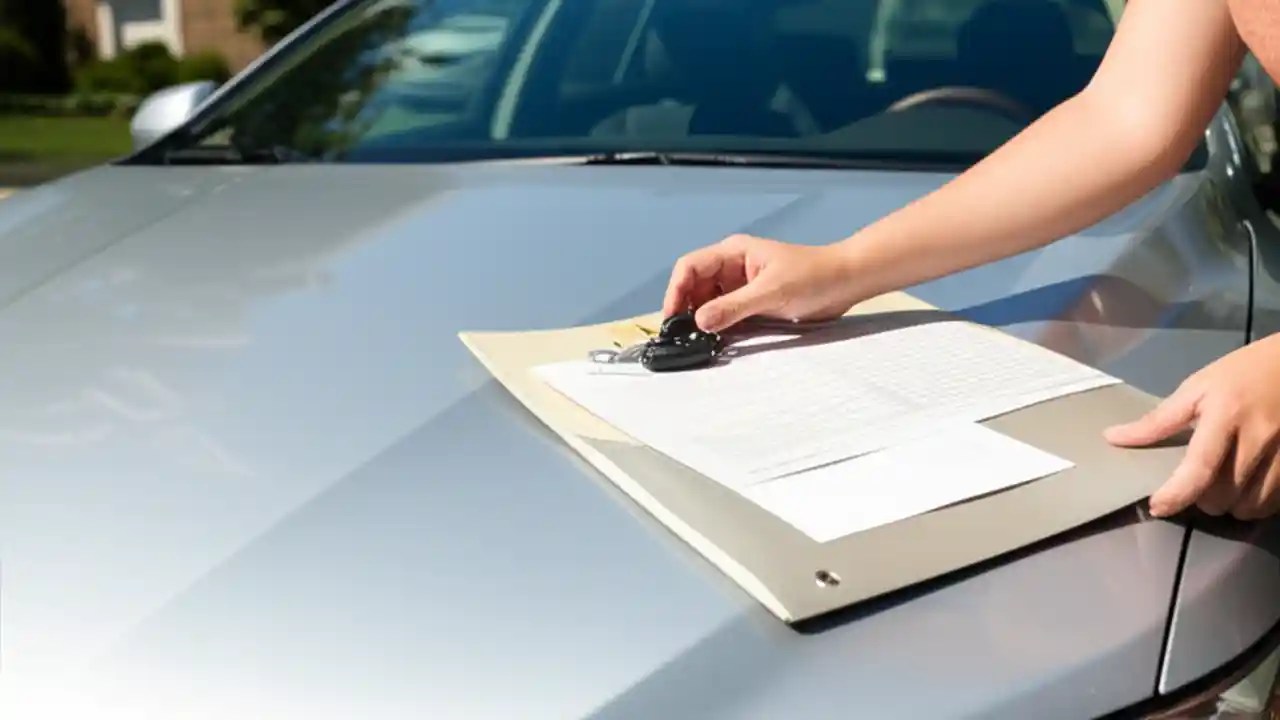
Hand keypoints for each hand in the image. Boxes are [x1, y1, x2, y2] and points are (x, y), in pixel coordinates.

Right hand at [663, 234, 862, 332]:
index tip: (672, 318)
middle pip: (695, 287)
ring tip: (698, 342)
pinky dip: (718, 328)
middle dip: (686, 309)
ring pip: (708, 303)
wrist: (846, 282)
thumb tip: (699, 322)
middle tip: (682, 337)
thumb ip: (734, 307)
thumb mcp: (771, 292)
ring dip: (702, 321)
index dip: (676, 291)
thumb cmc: (812, 277)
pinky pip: (725, 315)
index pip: (690, 267)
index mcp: (733, 253)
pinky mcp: (752, 304)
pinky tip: (716, 342)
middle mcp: (731, 268)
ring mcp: (741, 287)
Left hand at [1105, 333, 1279, 519]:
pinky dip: (1257, 503)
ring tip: (1223, 487)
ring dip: (1231, 505)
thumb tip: (1112, 437)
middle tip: (1196, 486)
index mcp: (1225, 416)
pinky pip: (1275, 502)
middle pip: (1224, 495)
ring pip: (1251, 505)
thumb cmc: (1242, 373)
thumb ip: (1158, 419)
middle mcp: (1258, 439)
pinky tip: (1248, 488)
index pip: (1199, 468)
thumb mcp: (1197, 387)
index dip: (1176, 494)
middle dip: (1203, 499)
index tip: (1157, 506)